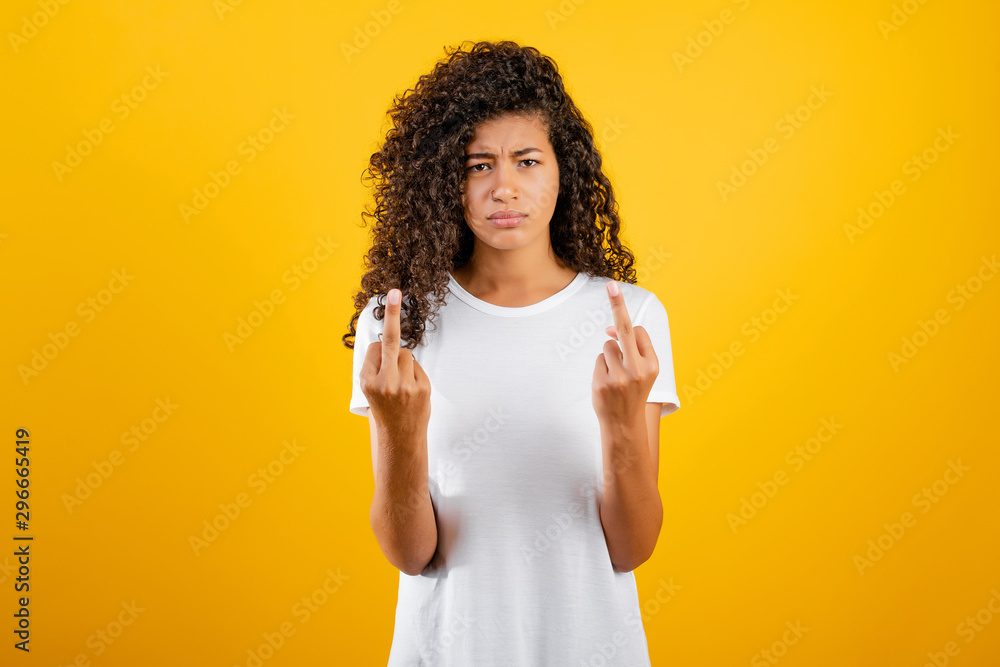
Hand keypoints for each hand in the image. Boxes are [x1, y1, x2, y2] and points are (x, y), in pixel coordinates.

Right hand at [360, 289, 431, 443]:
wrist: (400, 437)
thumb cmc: (383, 408)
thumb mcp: (369, 390)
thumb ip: (375, 366)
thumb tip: (385, 339)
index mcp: (366, 381)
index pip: (375, 348)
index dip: (378, 349)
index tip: (379, 309)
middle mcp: (385, 382)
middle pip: (390, 341)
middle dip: (392, 315)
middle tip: (395, 292)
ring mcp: (405, 385)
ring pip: (406, 353)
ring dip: (403, 361)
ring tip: (400, 383)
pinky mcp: (422, 387)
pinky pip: (417, 365)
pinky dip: (413, 372)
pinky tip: (410, 389)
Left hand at [592, 281, 658, 425]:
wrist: (624, 424)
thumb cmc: (633, 392)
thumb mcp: (642, 372)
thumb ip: (631, 348)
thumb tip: (610, 329)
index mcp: (653, 365)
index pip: (639, 332)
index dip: (628, 322)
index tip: (616, 290)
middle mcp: (638, 369)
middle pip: (625, 330)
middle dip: (619, 305)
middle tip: (611, 285)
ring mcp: (620, 377)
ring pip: (607, 347)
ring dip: (609, 357)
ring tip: (615, 376)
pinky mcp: (603, 383)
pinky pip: (598, 360)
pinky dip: (601, 368)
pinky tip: (607, 383)